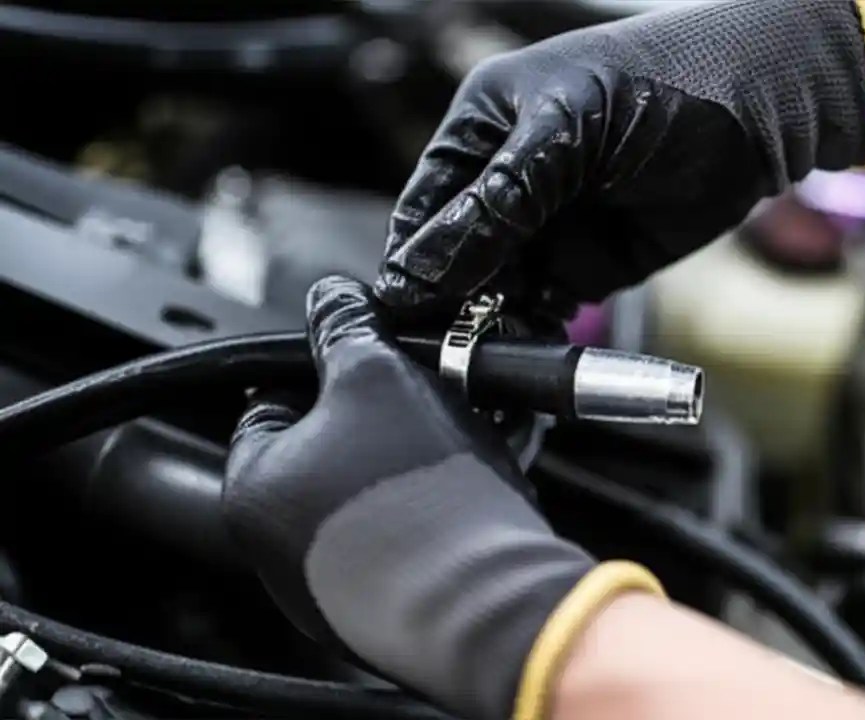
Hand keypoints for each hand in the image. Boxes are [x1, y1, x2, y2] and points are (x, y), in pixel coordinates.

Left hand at [223, 276, 658, 719]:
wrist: (484, 602)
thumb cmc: (419, 499)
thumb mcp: (376, 375)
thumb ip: (346, 328)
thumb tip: (330, 297)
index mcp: (255, 487)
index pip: (272, 402)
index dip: (328, 369)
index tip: (370, 359)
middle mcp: (285, 548)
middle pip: (336, 449)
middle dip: (393, 413)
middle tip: (435, 393)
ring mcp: (341, 586)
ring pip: (384, 492)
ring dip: (428, 455)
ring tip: (475, 431)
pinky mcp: (397, 607)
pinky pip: (416, 534)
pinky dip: (445, 504)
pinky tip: (487, 478)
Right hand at [376, 0, 864, 315]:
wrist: (759, 112)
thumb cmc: (659, 86)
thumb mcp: (562, 135)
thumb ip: (494, 207)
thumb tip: (419, 273)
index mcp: (483, 131)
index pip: (423, 207)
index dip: (412, 260)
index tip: (403, 313)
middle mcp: (508, 183)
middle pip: (454, 258)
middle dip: (450, 299)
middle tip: (448, 344)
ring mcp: (548, 228)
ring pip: (495, 291)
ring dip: (490, 321)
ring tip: (488, 349)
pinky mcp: (589, 267)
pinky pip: (544, 309)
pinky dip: (534, 331)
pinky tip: (530, 342)